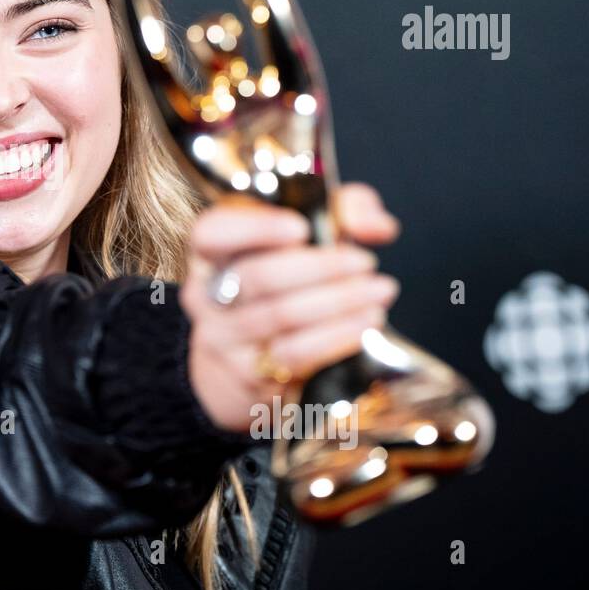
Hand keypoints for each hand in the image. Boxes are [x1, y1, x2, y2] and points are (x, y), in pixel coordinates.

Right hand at [180, 182, 400, 431]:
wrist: (241, 364)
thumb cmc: (282, 285)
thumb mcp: (306, 238)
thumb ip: (343, 213)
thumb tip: (377, 226)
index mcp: (211, 253)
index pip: (211, 233)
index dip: (253, 228)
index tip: (301, 227)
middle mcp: (207, 295)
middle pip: (257, 276)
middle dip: (320, 267)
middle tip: (365, 262)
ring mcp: (223, 339)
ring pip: (281, 315)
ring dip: (339, 301)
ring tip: (381, 290)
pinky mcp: (248, 375)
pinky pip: (295, 353)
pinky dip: (337, 335)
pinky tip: (367, 322)